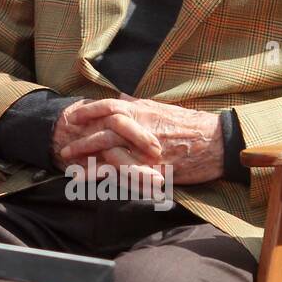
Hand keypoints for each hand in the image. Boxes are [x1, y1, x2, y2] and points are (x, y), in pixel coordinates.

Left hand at [60, 94, 223, 184]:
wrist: (217, 142)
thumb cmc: (192, 125)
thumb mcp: (163, 109)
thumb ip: (139, 103)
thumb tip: (122, 96)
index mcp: (143, 110)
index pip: (108, 105)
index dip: (88, 110)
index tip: (73, 116)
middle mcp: (141, 126)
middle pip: (103, 129)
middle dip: (81, 139)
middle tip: (64, 148)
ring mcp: (146, 148)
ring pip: (110, 152)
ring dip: (88, 161)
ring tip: (71, 169)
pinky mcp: (153, 168)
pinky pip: (125, 173)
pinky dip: (107, 178)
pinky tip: (93, 184)